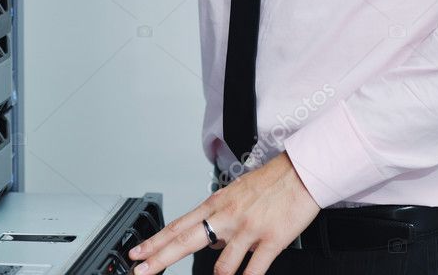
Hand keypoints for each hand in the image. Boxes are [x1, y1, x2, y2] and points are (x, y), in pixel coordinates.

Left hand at [127, 151, 319, 274]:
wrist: (301, 172)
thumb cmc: (271, 181)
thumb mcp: (237, 192)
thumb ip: (219, 216)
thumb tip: (209, 241)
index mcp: (217, 204)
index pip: (178, 225)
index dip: (155, 241)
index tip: (136, 253)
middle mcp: (227, 216)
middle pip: (185, 240)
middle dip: (159, 258)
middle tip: (140, 271)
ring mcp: (247, 229)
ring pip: (221, 265)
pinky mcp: (270, 241)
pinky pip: (253, 271)